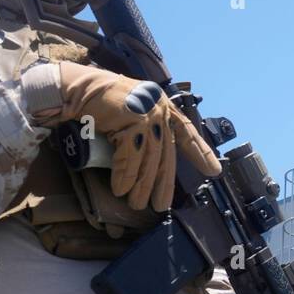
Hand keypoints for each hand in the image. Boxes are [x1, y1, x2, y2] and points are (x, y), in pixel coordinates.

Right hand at [55, 62, 220, 210]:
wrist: (79, 88)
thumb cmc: (103, 103)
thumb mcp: (132, 113)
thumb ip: (147, 129)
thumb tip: (154, 161)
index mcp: (163, 107)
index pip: (188, 132)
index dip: (201, 152)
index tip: (214, 171)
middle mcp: (159, 109)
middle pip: (166, 154)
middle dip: (163, 183)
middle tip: (161, 205)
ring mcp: (147, 114)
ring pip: (149, 159)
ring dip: (141, 185)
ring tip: (136, 203)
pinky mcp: (132, 120)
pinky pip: (131, 156)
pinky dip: (125, 176)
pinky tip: (120, 189)